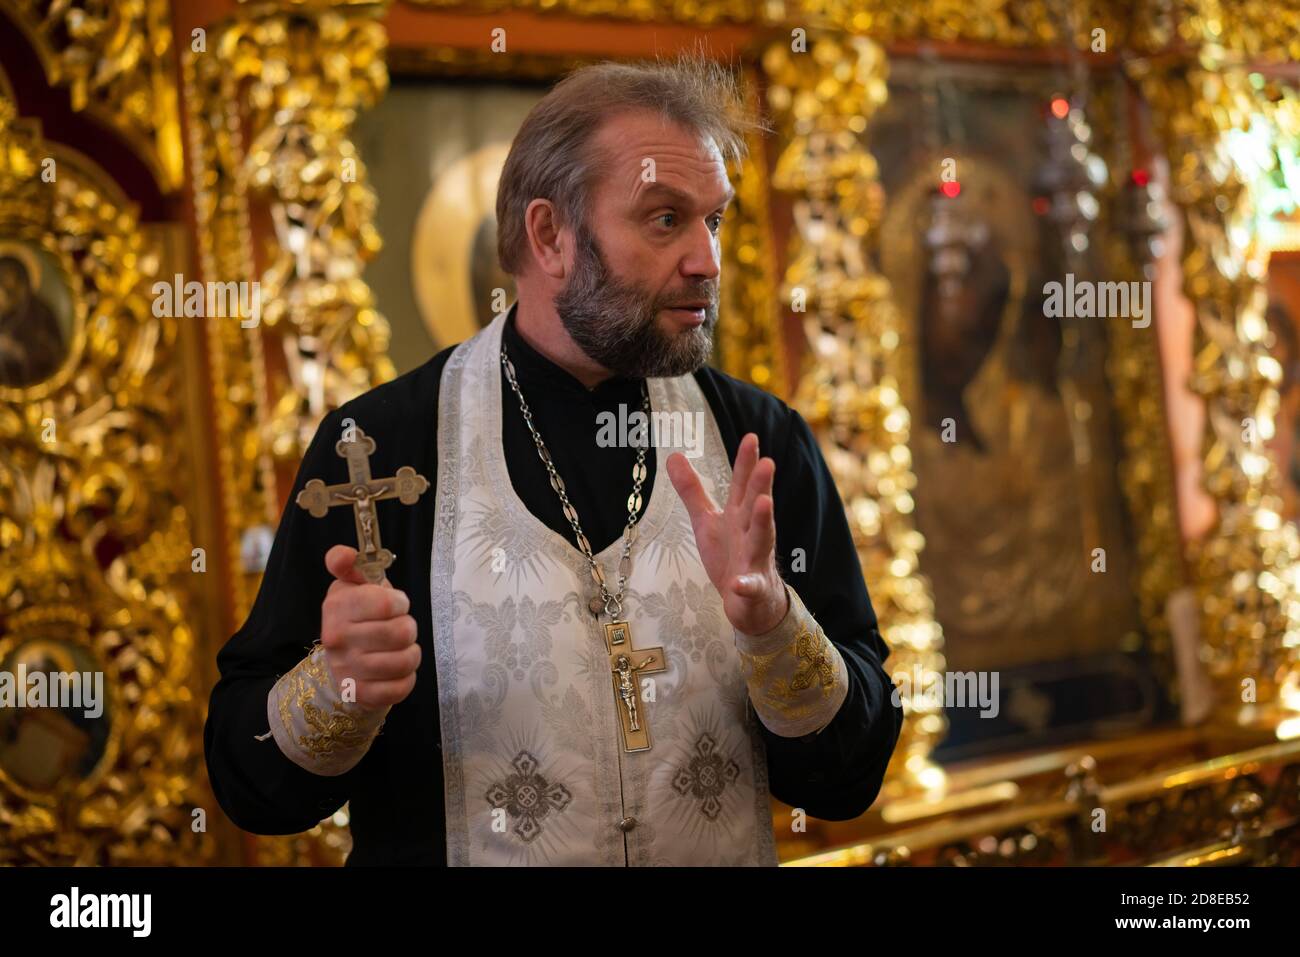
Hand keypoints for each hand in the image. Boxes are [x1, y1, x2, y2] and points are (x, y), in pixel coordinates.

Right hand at [319, 544, 420, 711]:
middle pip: (402, 632)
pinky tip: (396, 671)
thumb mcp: (352, 584)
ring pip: (405, 661)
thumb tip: (344, 554)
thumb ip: (348, 564)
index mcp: (337, 607)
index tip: (394, 604)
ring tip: (400, 649)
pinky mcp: (360, 694)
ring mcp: (348, 669)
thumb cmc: (357, 615)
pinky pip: (401, 688)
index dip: (399, 602)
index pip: (386, 603)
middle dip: (408, 628)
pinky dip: (407, 679)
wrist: (341, 661)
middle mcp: (338, 639)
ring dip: (411, 654)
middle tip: (398, 628)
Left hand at [666, 433, 789, 635]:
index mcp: (739, 515)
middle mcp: (751, 533)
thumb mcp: (707, 520)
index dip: (746, 462)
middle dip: (761, 485)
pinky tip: (739, 584)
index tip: (751, 437)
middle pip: (756, 506)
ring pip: (761, 539)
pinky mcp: (752, 589)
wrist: (752, 601)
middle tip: (767, 462)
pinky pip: (750, 587)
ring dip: (763, 522)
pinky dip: (746, 585)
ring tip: (764, 504)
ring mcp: (755, 561)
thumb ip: (692, 490)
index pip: (743, 485)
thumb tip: (673, 456)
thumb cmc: (730, 555)